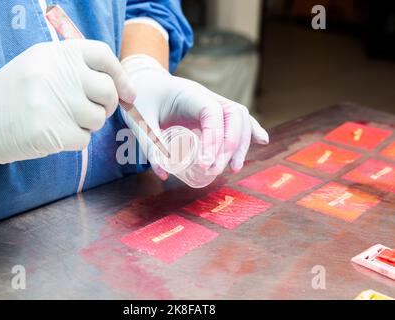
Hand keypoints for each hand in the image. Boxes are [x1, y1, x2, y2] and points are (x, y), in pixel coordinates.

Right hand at [0, 40, 134, 171]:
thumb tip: (120, 88)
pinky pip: (84, 139)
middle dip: (107, 105)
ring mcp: (57, 103)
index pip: (103, 55)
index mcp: (56, 53)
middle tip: (94, 110)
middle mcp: (59, 74)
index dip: (120, 76)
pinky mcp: (54, 132)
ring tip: (64, 120)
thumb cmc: (16, 93)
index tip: (128, 93)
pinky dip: (74, 140)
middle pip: (108, 91)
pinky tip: (54, 133)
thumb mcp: (41, 66)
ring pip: (98, 118)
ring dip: (88, 124)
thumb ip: (76, 69)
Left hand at [121, 55, 268, 179]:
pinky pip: (238, 118)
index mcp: (189, 94)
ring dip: (241, 143)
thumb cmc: (141, 99)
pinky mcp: (214, 111)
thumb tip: (164, 175)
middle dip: (231, 145)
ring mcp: (213, 102)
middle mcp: (206, 96)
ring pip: (239, 118)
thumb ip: (150, 146)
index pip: (212, 113)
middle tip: (216, 169)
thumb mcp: (140, 121)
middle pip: (233, 115)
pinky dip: (250, 130)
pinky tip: (262, 141)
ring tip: (233, 168)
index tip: (206, 164)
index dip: (215, 138)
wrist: (144, 81)